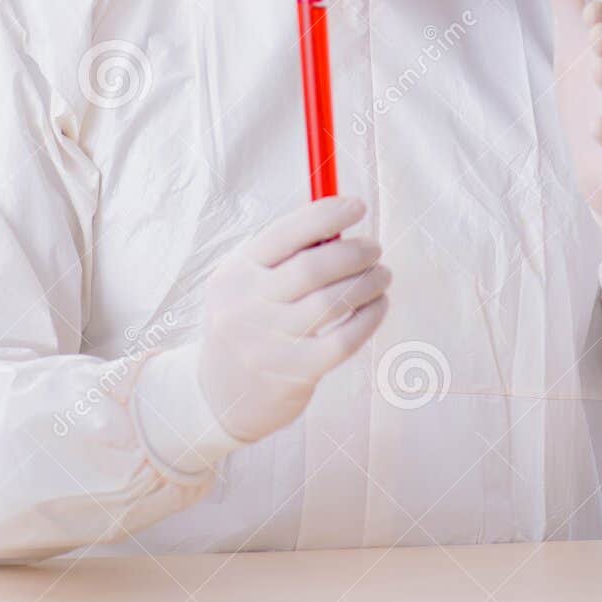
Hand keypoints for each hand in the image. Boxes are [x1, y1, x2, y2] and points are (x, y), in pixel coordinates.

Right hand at [197, 196, 389, 444]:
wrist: (220, 396)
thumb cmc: (247, 325)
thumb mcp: (246, 285)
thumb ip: (284, 257)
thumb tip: (338, 225)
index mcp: (235, 273)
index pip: (284, 234)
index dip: (325, 215)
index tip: (357, 206)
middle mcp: (247, 306)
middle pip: (313, 267)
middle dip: (354, 252)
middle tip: (374, 249)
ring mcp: (270, 342)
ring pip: (333, 302)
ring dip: (368, 282)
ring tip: (382, 276)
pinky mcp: (295, 373)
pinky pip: (344, 338)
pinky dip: (369, 317)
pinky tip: (378, 306)